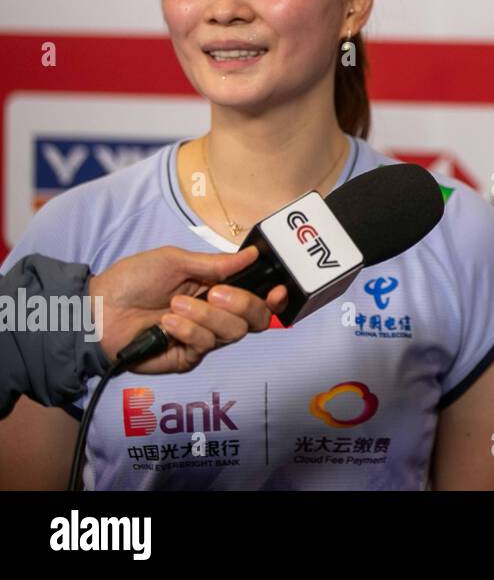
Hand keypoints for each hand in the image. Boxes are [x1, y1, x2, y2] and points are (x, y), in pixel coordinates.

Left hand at [88, 245, 288, 374]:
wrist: (97, 309)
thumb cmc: (132, 281)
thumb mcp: (174, 261)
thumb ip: (215, 263)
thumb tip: (251, 255)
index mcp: (218, 289)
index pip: (258, 298)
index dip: (274, 297)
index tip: (276, 290)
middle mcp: (217, 315)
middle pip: (256, 319)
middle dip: (243, 304)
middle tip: (215, 293)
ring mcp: (203, 338)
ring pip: (233, 332)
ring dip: (207, 316)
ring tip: (175, 306)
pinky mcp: (187, 357)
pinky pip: (205, 345)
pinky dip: (189, 330)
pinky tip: (167, 323)